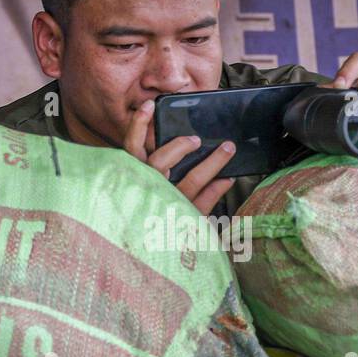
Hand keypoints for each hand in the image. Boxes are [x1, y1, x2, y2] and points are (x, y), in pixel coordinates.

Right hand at [124, 99, 235, 215]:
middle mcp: (145, 190)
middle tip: (196, 138)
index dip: (138, 125)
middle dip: (180, 146)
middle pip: (160, 161)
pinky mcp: (183, 221)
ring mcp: (166, 206)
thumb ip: (148, 165)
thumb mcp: (138, 186)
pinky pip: (205, 202)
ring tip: (227, 149)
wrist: (143, 251)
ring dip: (213, 163)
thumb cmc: (142, 214)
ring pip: (192, 180)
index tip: (150, 105)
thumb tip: (174, 142)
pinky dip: (217, 188)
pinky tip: (227, 179)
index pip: (130, 147)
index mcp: (132, 177)